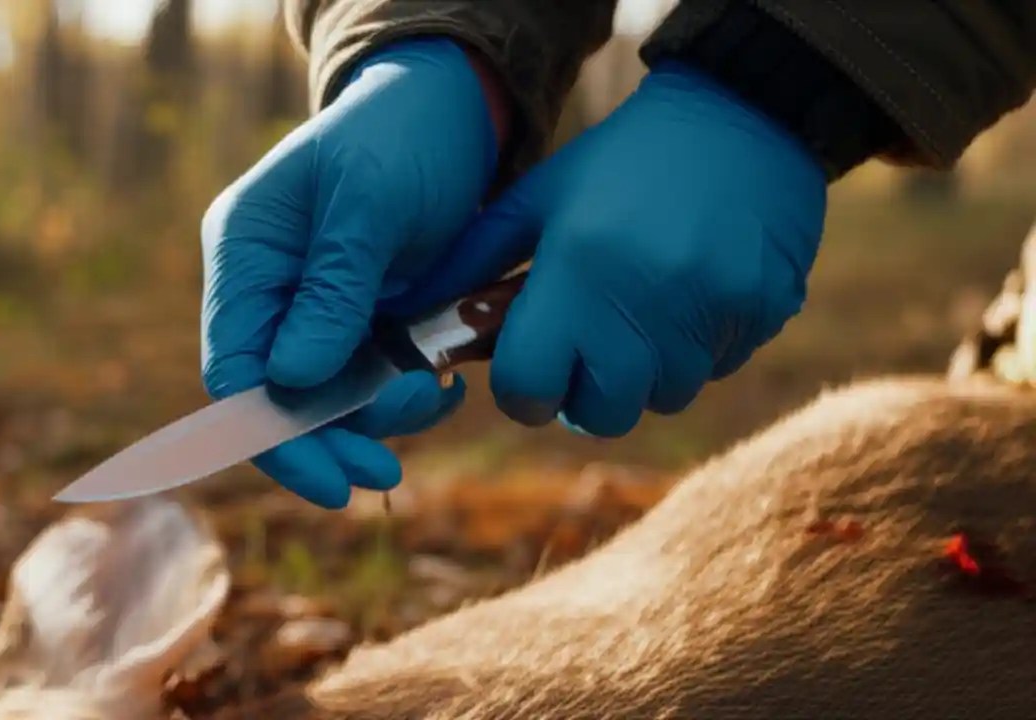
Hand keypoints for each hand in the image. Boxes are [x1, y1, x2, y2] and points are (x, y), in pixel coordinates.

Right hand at [201, 39, 497, 507]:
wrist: (452, 108)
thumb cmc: (402, 134)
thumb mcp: (371, 202)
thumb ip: (332, 289)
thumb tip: (292, 380)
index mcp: (246, 253)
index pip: (234, 370)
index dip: (270, 437)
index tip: (330, 481)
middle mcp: (270, 289)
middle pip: (277, 399)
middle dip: (329, 442)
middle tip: (385, 474)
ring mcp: (316, 307)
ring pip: (329, 400)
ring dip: (378, 420)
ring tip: (434, 398)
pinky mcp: (361, 317)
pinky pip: (371, 381)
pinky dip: (405, 396)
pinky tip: (444, 385)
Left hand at [388, 60, 825, 435]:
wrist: (741, 114)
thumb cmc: (622, 161)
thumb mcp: (538, 197)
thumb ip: (473, 262)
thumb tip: (414, 314)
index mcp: (576, 271)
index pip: (530, 390)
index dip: (523, 388)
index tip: (531, 364)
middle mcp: (643, 303)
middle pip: (601, 414)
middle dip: (584, 393)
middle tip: (588, 344)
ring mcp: (708, 314)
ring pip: (662, 398)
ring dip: (644, 372)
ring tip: (642, 308)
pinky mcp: (760, 314)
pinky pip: (715, 369)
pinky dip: (696, 349)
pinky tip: (691, 293)